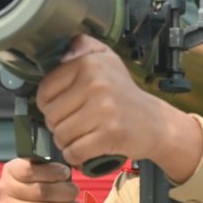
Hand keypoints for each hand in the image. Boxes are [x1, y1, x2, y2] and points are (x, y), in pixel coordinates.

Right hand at [0, 158, 78, 202]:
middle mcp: (4, 190)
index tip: (66, 173)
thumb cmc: (42, 197)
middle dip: (65, 192)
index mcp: (10, 171)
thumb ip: (51, 170)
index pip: (30, 169)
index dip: (52, 171)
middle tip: (75, 193)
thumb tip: (66, 170)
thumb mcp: (44, 178)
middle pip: (41, 190)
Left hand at [37, 34, 202, 182]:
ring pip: (60, 136)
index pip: (45, 91)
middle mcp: (96, 83)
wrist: (158, 123)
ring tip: (83, 136)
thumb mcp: (107, 59)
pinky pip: (74, 152)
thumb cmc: (125, 95)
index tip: (65, 108)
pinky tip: (87, 150)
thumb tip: (63, 50)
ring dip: (67, 143)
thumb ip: (83, 46)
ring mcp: (104, 109)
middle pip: (51, 116)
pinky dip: (76, 156)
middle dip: (59, 126)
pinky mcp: (110, 134)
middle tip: (76, 125)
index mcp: (89, 63)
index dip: (49, 105)